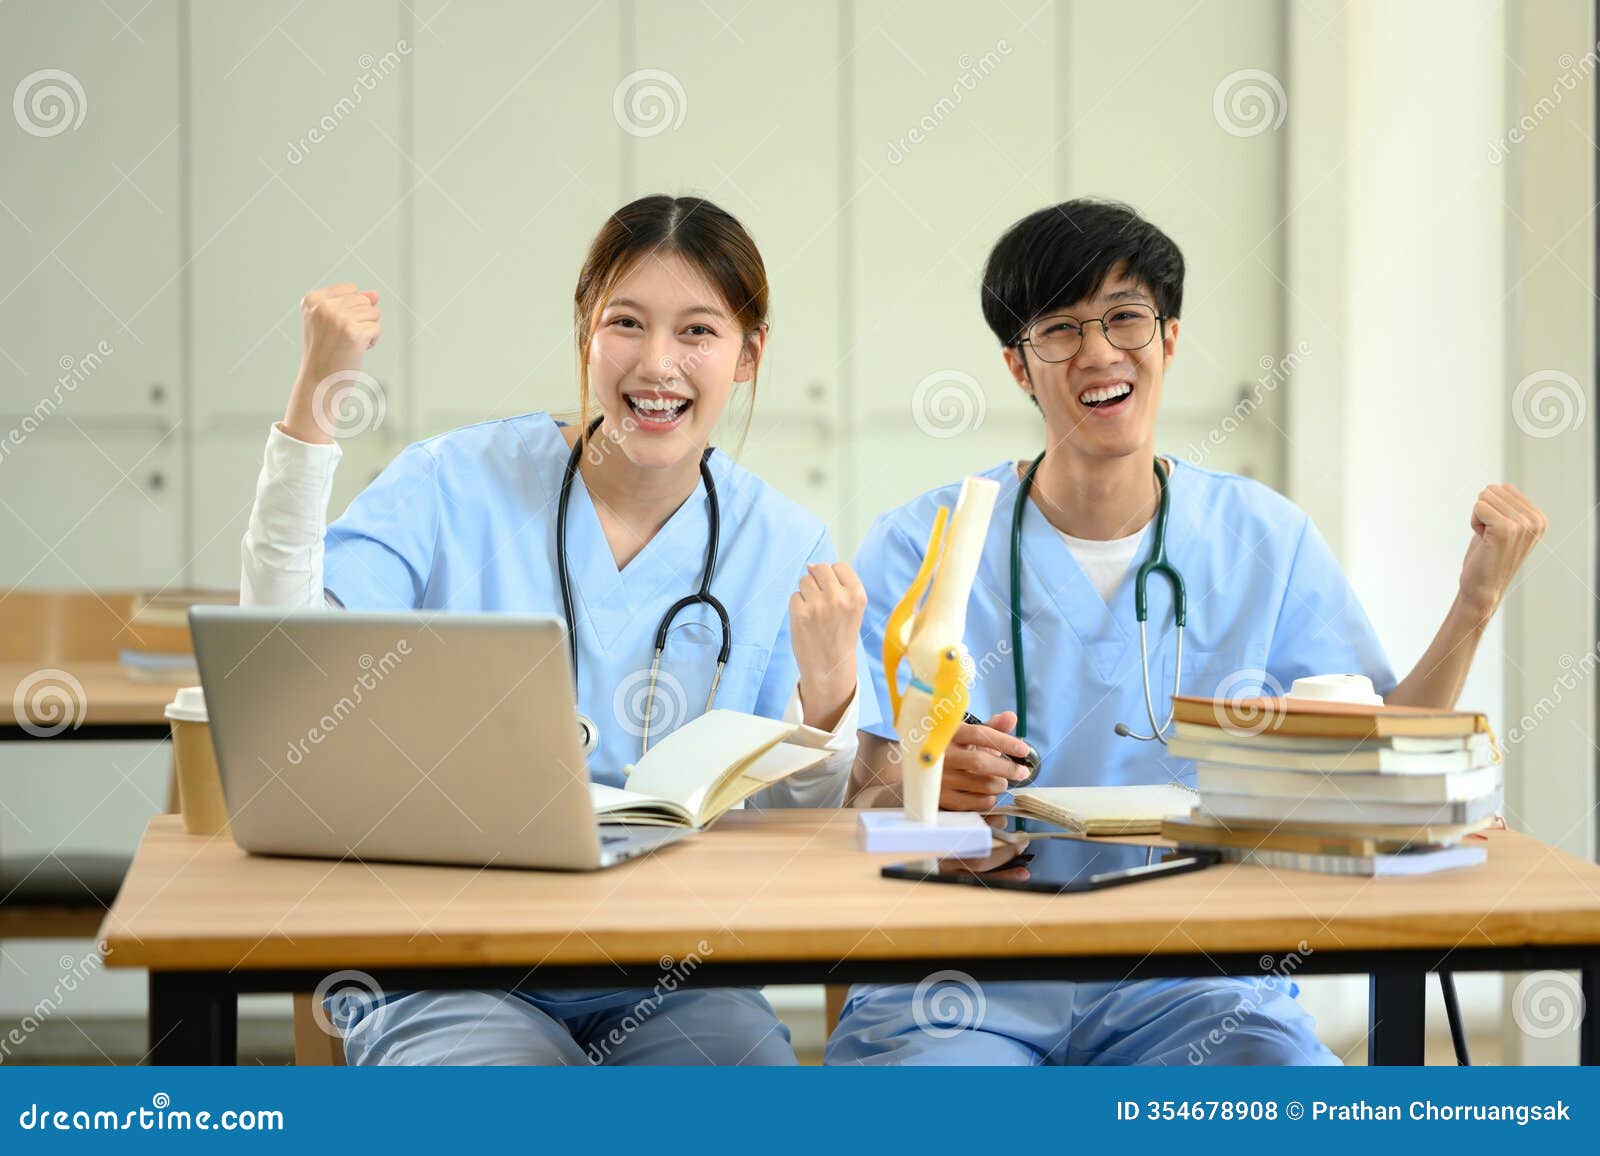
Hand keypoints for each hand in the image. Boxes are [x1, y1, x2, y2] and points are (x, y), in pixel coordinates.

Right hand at [283, 283, 381, 443]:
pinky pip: (377, 328)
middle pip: (364, 301)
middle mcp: (323, 307)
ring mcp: (338, 319)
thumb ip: (351, 303)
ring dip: (366, 330)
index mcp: (312, 299)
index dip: (351, 309)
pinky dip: (372, 341)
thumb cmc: (326, 354)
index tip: (335, 328)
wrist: (319, 383)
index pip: (350, 289)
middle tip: (342, 339)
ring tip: (348, 345)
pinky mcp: (354, 334)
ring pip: (373, 313)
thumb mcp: (332, 322)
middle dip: (361, 320)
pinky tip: (356, 351)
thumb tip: (375, 294)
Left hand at [789, 562, 866, 729]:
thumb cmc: (840, 635)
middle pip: (821, 568)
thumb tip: (810, 565)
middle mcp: (840, 598)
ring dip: (806, 593)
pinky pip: (794, 596)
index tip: (835, 596)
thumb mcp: (851, 608)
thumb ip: (837, 585)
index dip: (834, 579)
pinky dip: (797, 607)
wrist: (830, 667)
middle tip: (822, 603)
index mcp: (857, 595)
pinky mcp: (801, 613)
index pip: (839, 566)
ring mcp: (819, 605)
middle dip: (818, 581)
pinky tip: (806, 621)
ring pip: (805, 580)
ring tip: (815, 614)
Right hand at [939, 710, 1034, 810]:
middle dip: (1008, 768)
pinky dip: (990, 799)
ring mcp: (940, 779)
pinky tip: (988, 793)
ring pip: (983, 785)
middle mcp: (942, 755)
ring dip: (1000, 784)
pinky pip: (978, 803)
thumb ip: (991, 727)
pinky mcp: (943, 800)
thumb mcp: (966, 736)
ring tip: (1000, 781)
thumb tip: (1011, 716)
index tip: (1024, 749)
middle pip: (981, 762)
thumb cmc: (951, 750)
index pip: (980, 734)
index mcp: (949, 734)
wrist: (919, 772)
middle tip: (1022, 772)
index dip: (1005, 742)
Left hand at [1458, 484, 1546, 619]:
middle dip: (1483, 512)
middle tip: (1489, 537)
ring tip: (1488, 540)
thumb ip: (1507, 507)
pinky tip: (1483, 540)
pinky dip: (1474, 522)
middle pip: (1493, 490)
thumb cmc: (1488, 556)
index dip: (1490, 508)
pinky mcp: (1506, 529)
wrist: (1482, 588)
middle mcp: (1536, 520)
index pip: (1503, 488)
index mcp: (1539, 518)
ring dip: (1478, 519)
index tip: (1496, 532)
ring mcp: (1523, 525)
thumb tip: (1498, 487)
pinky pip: (1478, 506)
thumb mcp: (1504, 527)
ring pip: (1484, 497)